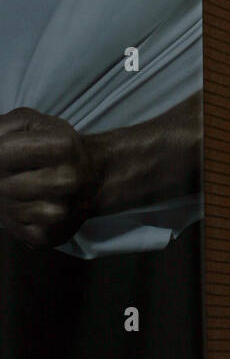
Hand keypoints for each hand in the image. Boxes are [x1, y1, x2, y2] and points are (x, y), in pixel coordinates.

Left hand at [0, 108, 101, 247]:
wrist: (91, 176)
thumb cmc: (53, 148)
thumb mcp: (29, 122)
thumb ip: (1, 127)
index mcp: (63, 146)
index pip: (2, 151)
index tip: (6, 153)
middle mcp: (67, 180)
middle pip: (1, 183)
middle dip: (1, 177)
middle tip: (16, 172)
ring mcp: (61, 212)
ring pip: (5, 207)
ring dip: (5, 198)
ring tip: (23, 188)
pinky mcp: (51, 236)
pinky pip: (13, 230)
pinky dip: (13, 218)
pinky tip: (28, 206)